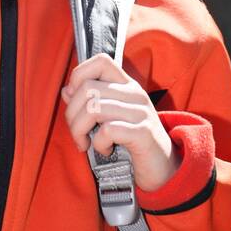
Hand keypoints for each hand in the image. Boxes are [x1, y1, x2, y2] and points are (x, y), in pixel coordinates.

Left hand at [61, 52, 180, 192]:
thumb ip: (89, 103)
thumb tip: (66, 90)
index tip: (75, 102)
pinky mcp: (143, 133)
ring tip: (86, 143)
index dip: (79, 76)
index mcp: (127, 86)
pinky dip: (99, 143)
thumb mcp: (110, 118)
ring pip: (93, 109)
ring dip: (80, 131)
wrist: (163, 169)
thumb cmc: (133, 144)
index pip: (101, 61)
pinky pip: (108, 130)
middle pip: (88, 89)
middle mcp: (135, 94)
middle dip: (72, 115)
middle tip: (78, 134)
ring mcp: (141, 112)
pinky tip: (105, 150)